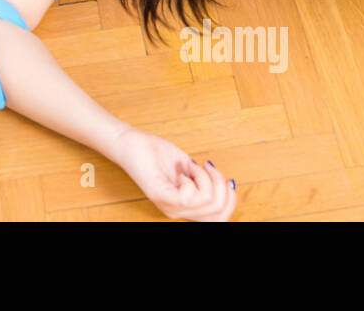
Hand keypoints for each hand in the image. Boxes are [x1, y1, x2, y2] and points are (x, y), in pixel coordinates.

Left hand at [112, 128, 237, 220]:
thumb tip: (229, 185)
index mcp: (186, 208)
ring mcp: (168, 206)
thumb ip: (206, 181)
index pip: (220, 220)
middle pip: (218, 213)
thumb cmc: (157, 154)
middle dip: (221, 186)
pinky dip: (193, 179)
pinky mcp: (160, 195)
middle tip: (208, 167)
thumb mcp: (190, 170)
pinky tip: (183, 170)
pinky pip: (189, 197)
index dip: (232, 200)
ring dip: (206, 177)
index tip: (227, 179)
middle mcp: (178, 212)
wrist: (130, 143)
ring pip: (207, 201)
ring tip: (192, 166)